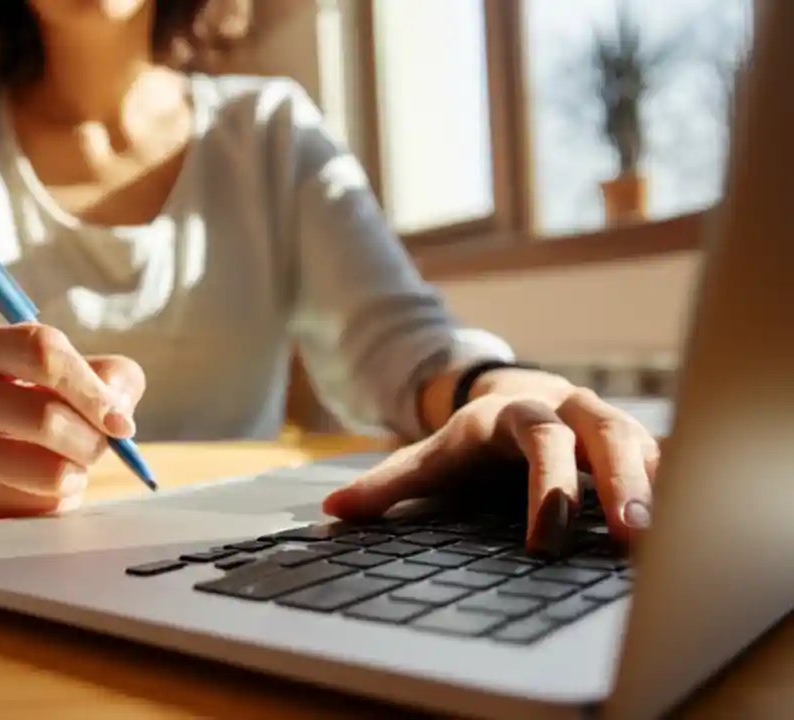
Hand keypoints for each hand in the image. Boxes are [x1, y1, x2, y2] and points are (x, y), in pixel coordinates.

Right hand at [0, 323, 143, 519]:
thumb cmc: (22, 403)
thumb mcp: (61, 374)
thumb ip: (107, 377)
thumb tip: (120, 412)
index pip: (43, 353)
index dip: (92, 389)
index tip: (121, 422)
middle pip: (47, 418)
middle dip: (92, 440)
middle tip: (100, 447)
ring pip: (48, 471)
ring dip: (79, 474)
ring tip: (73, 467)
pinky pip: (37, 509)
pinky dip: (58, 501)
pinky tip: (44, 487)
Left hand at [323, 371, 658, 554]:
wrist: (509, 397)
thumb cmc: (469, 440)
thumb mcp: (427, 457)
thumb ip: (384, 484)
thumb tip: (332, 510)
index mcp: (514, 416)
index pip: (539, 442)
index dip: (545, 487)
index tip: (543, 541)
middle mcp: (566, 411)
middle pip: (601, 433)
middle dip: (618, 479)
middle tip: (630, 532)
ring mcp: (603, 423)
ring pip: (640, 441)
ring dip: (654, 485)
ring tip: (660, 537)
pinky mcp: (631, 441)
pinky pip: (662, 455)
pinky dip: (671, 485)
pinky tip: (676, 525)